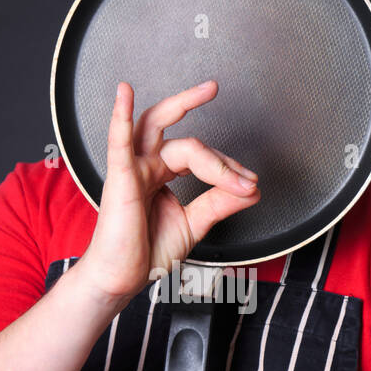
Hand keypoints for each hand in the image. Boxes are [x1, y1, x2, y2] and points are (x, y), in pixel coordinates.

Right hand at [76, 80, 259, 303]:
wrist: (122, 279)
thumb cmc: (146, 252)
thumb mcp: (194, 224)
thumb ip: (220, 204)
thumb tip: (251, 190)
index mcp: (162, 175)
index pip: (201, 159)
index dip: (229, 171)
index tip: (250, 187)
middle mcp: (147, 167)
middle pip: (185, 141)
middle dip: (215, 144)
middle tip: (239, 146)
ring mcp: (133, 170)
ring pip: (159, 129)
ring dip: (181, 105)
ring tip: (207, 92)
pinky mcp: (119, 179)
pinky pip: (119, 141)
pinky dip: (121, 115)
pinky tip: (125, 94)